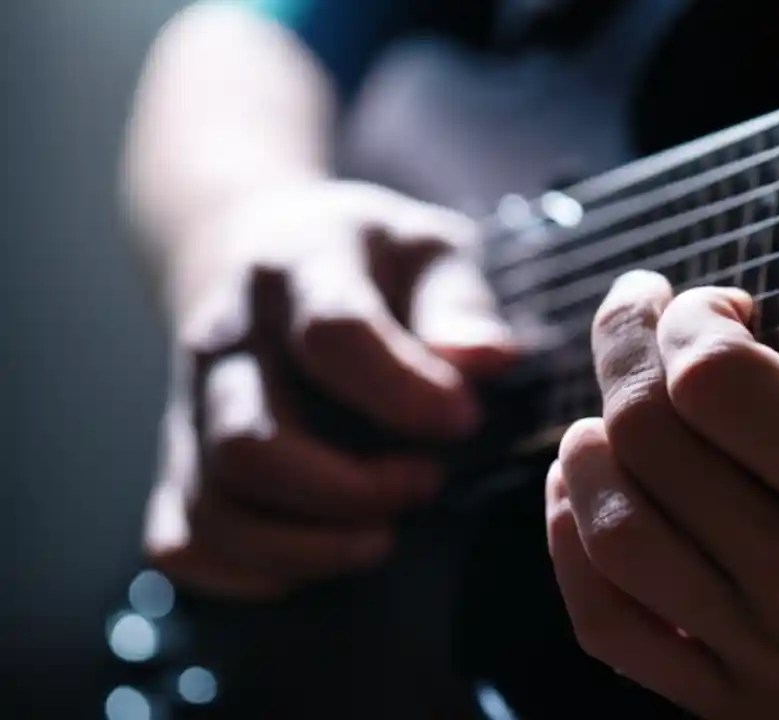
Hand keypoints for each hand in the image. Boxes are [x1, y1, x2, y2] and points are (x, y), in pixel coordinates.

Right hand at [146, 179, 515, 598]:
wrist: (258, 247)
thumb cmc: (371, 260)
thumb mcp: (428, 251)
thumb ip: (459, 304)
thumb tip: (490, 359)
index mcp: (298, 269)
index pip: (333, 334)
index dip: (404, 392)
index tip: (464, 420)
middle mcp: (225, 340)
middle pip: (251, 445)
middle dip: (350, 491)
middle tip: (427, 484)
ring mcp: (189, 405)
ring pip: (213, 506)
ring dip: (307, 546)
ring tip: (382, 536)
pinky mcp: (177, 460)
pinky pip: (182, 542)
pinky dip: (250, 573)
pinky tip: (318, 557)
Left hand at [546, 271, 778, 717]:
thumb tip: (764, 247)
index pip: (710, 379)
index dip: (689, 316)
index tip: (714, 305)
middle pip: (649, 440)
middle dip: (622, 347)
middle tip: (638, 315)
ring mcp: (765, 652)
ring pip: (614, 532)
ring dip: (585, 447)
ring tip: (604, 409)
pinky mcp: (739, 701)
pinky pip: (610, 629)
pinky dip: (570, 550)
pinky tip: (581, 492)